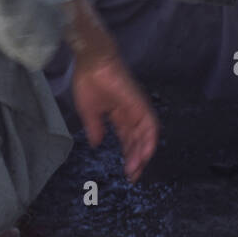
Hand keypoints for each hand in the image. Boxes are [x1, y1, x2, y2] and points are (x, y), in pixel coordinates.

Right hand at [63, 0, 158, 180]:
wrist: (92, 60)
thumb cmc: (88, 80)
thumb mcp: (89, 111)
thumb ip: (95, 128)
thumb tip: (97, 144)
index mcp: (119, 114)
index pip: (128, 138)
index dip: (128, 154)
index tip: (126, 171)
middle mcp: (131, 113)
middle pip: (138, 139)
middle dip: (137, 158)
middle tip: (133, 175)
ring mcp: (137, 108)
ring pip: (146, 135)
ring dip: (143, 152)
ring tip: (137, 169)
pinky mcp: (139, 103)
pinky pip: (149, 124)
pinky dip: (149, 139)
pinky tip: (145, 154)